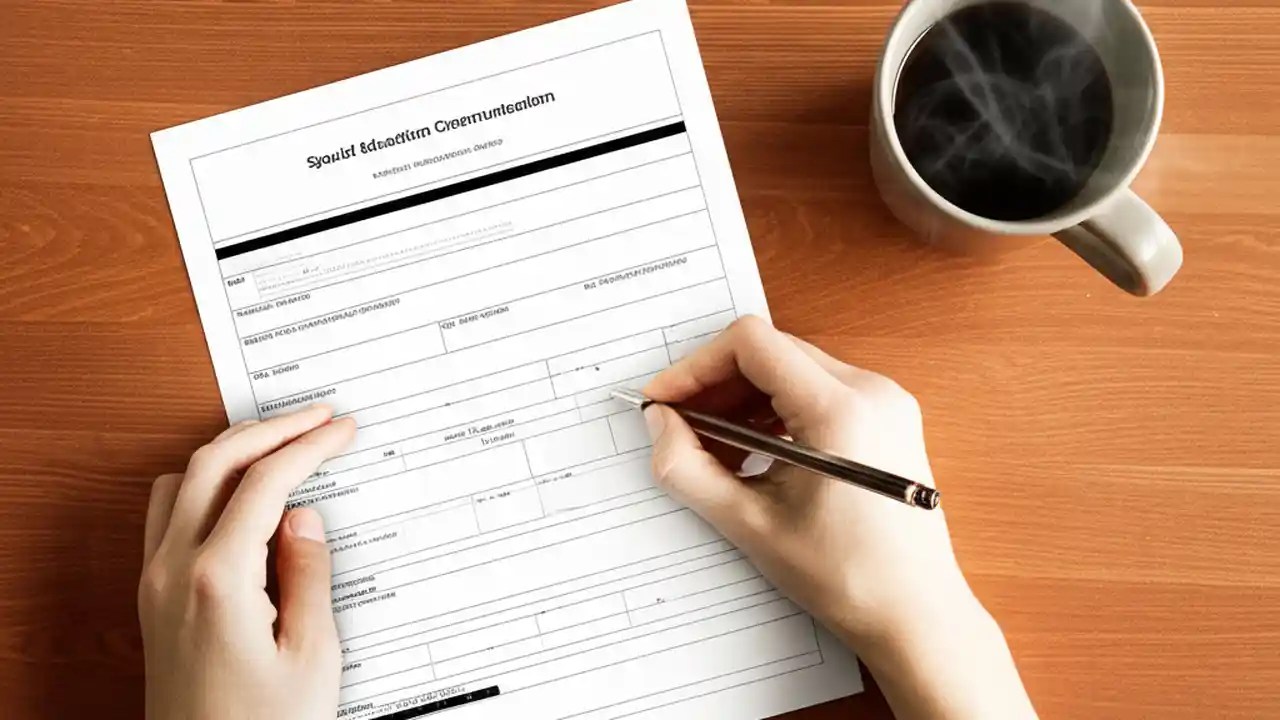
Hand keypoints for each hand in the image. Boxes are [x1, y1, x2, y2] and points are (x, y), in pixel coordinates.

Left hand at [138, 405, 354, 719]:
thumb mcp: (311, 655)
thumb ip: (309, 575)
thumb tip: (304, 517)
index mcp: (219, 579)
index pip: (266, 482)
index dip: (309, 445)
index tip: (341, 429)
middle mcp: (174, 572)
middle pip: (214, 463)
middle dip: (269, 429)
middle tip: (316, 417)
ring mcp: (155, 583)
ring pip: (182, 481)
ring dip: (230, 451)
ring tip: (279, 445)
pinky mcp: (152, 598)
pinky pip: (168, 515)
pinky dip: (205, 485)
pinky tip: (240, 495)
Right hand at [642, 316, 1034, 719]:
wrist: (916, 613)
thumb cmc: (849, 577)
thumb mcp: (751, 524)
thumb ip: (689, 468)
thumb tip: (659, 423)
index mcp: (841, 410)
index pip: (751, 344)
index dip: (696, 367)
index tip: (666, 401)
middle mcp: (871, 391)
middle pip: (770, 351)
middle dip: (716, 384)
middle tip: (681, 428)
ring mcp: (885, 401)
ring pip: (791, 368)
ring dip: (744, 399)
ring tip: (716, 451)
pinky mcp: (887, 417)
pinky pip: (818, 390)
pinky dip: (776, 410)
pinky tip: (753, 455)